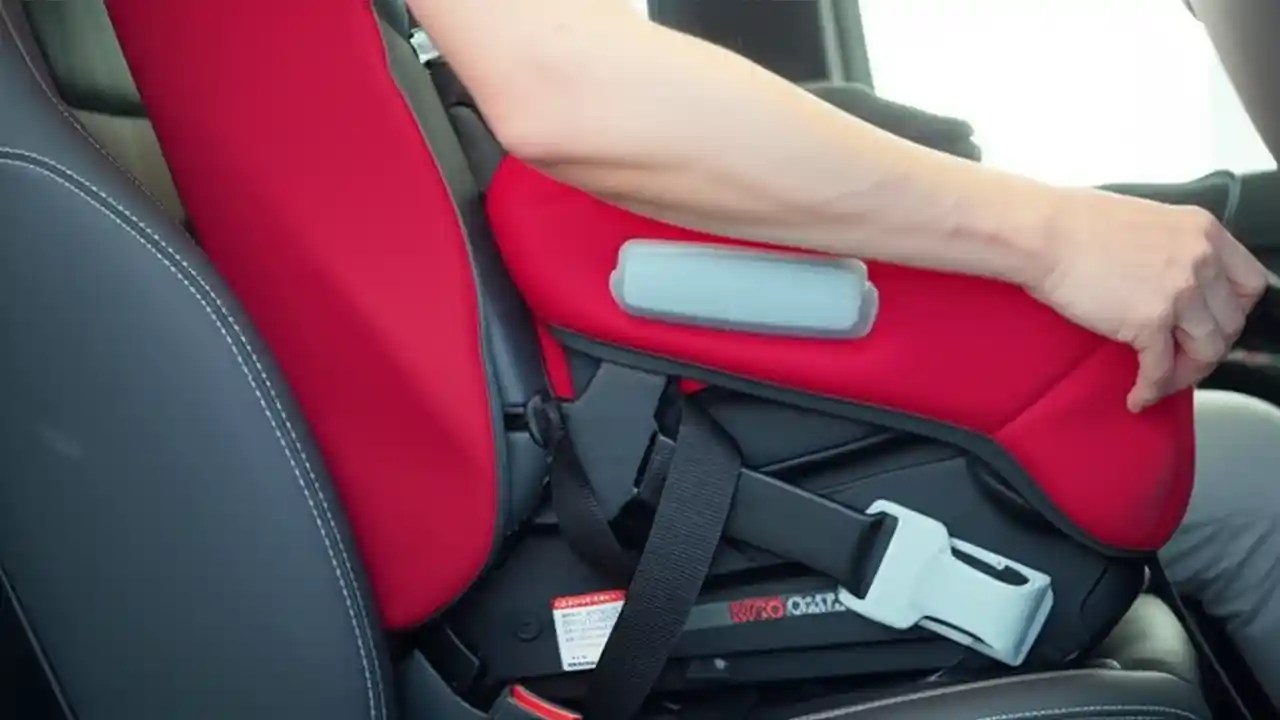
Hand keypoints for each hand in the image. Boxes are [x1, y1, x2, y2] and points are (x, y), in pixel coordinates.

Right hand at [1026, 187, 1267, 411]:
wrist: (1040, 234)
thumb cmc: (1071, 224)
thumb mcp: (1145, 221)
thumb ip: (1171, 249)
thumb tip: (1171, 282)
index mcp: (1201, 230)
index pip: (1249, 283)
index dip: (1233, 312)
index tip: (1212, 325)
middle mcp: (1200, 259)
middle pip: (1230, 322)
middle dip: (1207, 348)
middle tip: (1183, 359)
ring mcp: (1178, 291)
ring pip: (1205, 350)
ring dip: (1184, 373)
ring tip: (1160, 380)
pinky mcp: (1148, 321)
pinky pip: (1161, 369)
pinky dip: (1151, 389)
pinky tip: (1137, 394)